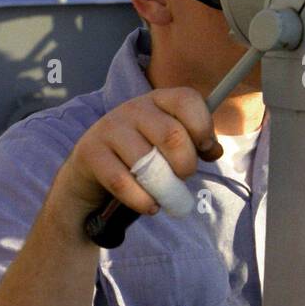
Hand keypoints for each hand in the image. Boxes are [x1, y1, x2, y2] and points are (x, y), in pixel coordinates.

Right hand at [50, 87, 223, 220]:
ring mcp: (109, 128)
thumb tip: (214, 151)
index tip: (206, 150)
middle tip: (182, 177)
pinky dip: (142, 200)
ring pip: (147, 161)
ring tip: (166, 196)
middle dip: (185, 165)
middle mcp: (133, 108)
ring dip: (164, 188)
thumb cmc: (141, 155)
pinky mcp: (90, 152)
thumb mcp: (168, 144)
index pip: (187, 100)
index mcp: (158, 99)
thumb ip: (196, 144)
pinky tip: (150, 206)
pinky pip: (122, 181)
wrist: (90, 172)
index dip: (203, 127)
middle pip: (172, 135)